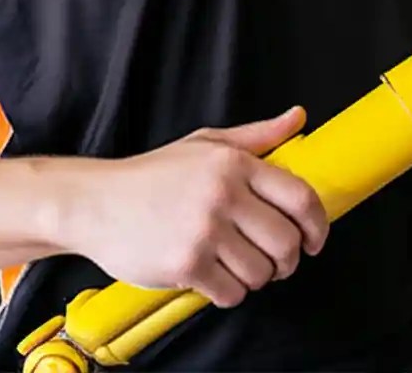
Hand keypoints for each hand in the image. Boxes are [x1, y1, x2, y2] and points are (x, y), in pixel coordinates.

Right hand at [76, 107, 327, 307]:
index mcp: (233, 163)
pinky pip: (232, 292)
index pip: (301, 198)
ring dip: (254, 277)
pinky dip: (228, 292)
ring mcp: (204, 229)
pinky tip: (212, 276)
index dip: (318, 226)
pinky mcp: (186, 263)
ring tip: (234, 265)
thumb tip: (297, 118)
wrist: (94, 202)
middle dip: (287, 260)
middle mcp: (222, 194)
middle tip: (273, 261)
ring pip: (262, 272)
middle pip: (287, 242)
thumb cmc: (150, 176)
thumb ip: (256, 136)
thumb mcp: (204, 144)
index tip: (315, 240)